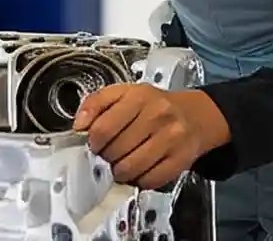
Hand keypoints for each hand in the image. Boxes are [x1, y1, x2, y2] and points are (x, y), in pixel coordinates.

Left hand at [73, 84, 228, 189]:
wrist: (194, 115)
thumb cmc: (154, 105)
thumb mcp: (123, 93)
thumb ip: (96, 103)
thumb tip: (79, 125)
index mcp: (139, 97)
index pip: (103, 128)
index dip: (93, 142)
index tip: (94, 144)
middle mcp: (157, 116)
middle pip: (115, 151)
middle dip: (106, 157)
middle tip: (109, 153)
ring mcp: (171, 138)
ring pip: (131, 168)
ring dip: (120, 172)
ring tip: (122, 163)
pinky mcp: (180, 159)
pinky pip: (150, 180)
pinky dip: (140, 180)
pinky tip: (139, 169)